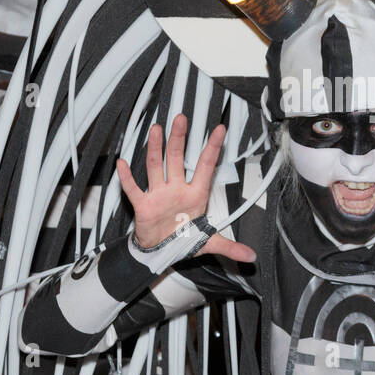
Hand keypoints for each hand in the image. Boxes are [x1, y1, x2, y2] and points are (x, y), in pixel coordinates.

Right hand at [115, 114, 255, 264]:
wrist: (161, 250)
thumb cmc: (183, 239)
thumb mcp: (209, 242)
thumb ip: (230, 247)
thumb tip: (251, 256)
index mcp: (195, 194)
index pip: (206, 167)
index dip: (213, 148)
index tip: (220, 129)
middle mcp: (177, 189)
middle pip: (177, 159)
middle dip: (179, 139)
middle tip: (181, 118)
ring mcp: (159, 194)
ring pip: (156, 167)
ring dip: (155, 149)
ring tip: (156, 130)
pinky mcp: (143, 205)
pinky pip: (134, 189)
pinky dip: (127, 178)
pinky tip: (123, 163)